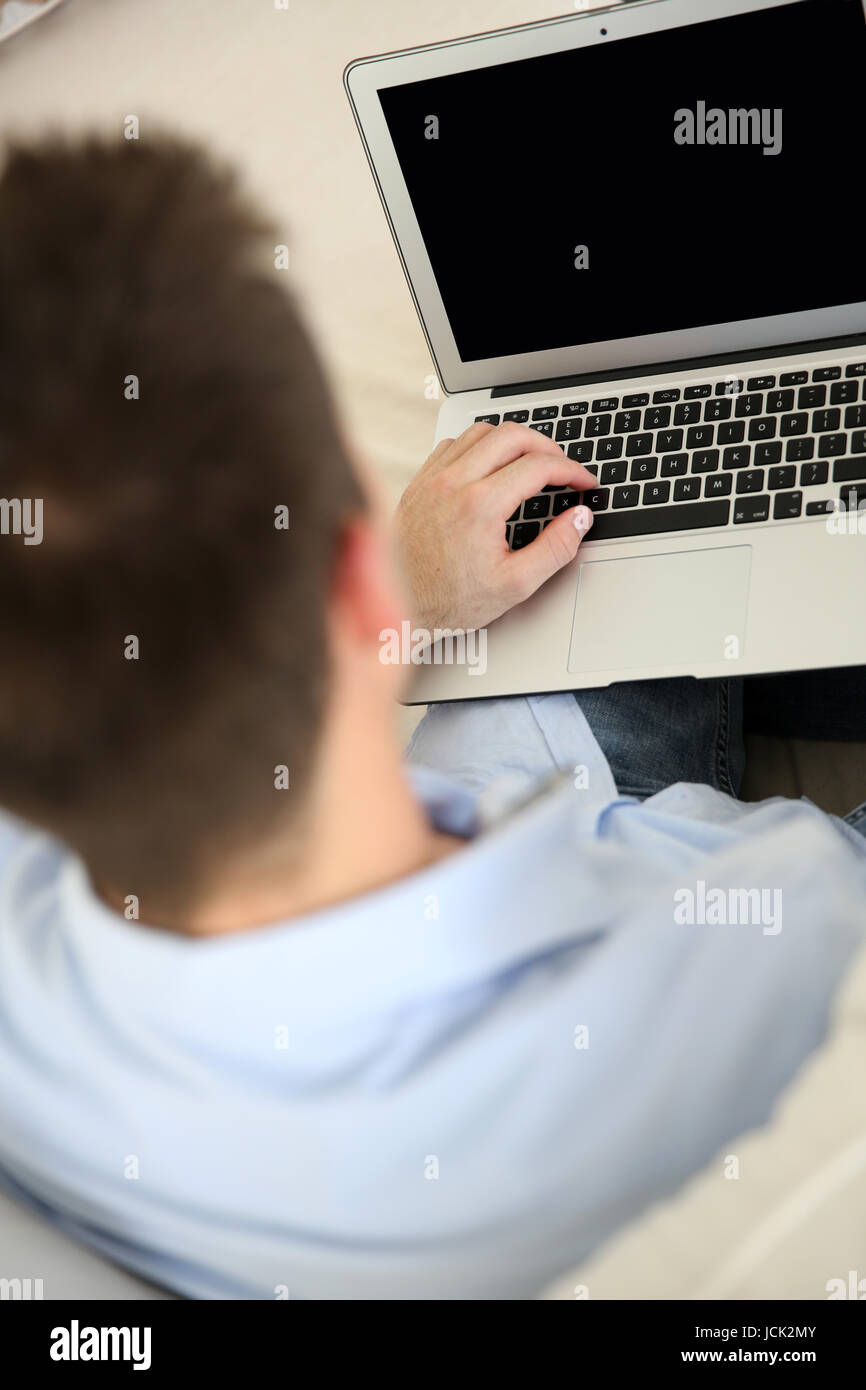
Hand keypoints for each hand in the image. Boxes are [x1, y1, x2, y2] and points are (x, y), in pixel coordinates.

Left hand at [394, 421, 594, 632]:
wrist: (397, 605)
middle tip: (562, 467)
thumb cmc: (448, 600)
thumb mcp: (515, 585)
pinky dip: (478, 445)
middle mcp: (454, 483)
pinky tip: (489, 465)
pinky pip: (452, 444)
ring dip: (512, 440)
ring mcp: (432, 479)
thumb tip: (579, 519)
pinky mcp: (419, 483)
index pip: (539, 466)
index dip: (572, 470)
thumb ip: (555, 549)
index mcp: (481, 506)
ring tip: (530, 460)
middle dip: (547, 446)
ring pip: (480, 432)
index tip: (583, 482)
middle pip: (513, 435)